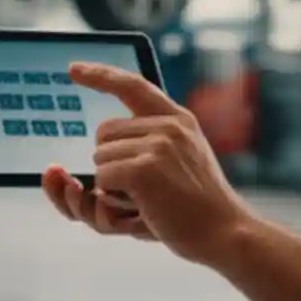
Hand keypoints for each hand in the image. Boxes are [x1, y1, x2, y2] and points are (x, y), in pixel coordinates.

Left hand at [54, 61, 254, 264]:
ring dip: (112, 185)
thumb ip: (146, 147)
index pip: (133, 86)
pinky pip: (102, 179)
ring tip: (148, 200)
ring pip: (100, 158)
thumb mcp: (180, 162)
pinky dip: (111, 197)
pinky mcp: (145, 169)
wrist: (225, 232)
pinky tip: (142, 206)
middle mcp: (168, 125)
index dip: (101, 75)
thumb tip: (80, 155)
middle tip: (139, 189)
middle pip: (104, 133)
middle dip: (109, 162)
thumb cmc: (196, 208)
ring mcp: (158, 145)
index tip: (74, 68)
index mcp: (178, 119)